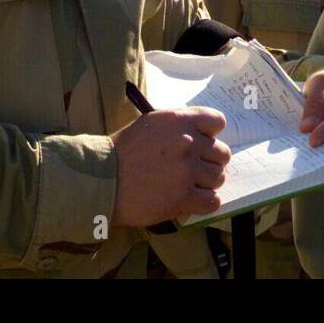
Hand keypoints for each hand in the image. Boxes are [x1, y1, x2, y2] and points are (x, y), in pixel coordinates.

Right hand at [110, 107, 230, 227]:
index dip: (211, 134)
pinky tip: (190, 199)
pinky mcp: (183, 198)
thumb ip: (179, 126)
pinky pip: (213, 201)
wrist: (101, 179)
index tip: (202, 142)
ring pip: (218, 177)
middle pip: (222, 153)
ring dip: (207, 182)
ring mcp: (187, 171)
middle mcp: (187, 143)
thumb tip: (203, 136)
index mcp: (179, 120)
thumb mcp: (151, 124)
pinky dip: (205, 202)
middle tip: (194, 168)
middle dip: (210, 161)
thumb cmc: (123, 150)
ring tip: (188, 184)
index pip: (217, 121)